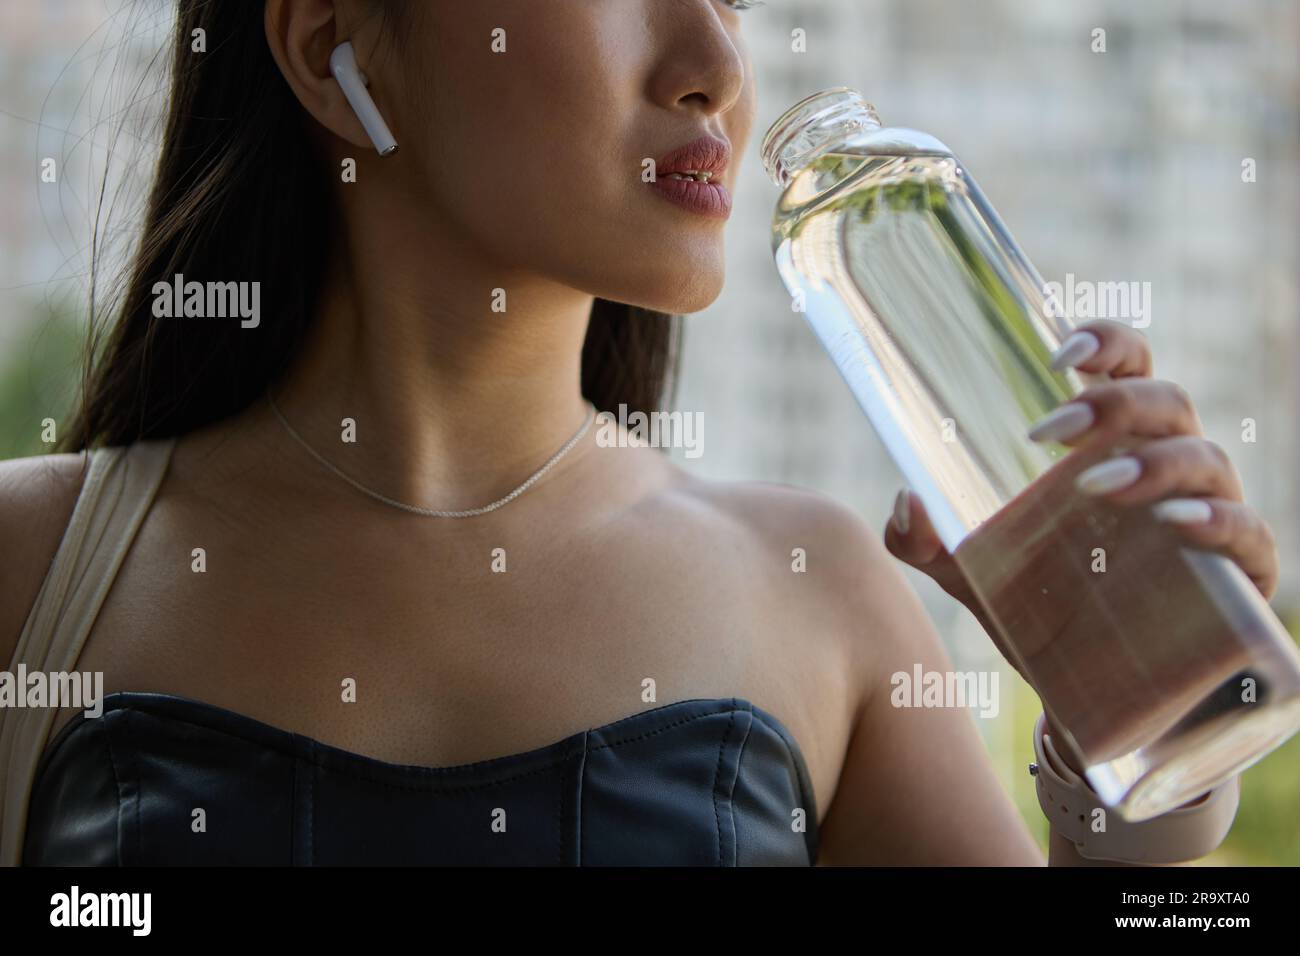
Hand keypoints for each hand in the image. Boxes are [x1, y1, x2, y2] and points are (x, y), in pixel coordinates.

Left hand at [884, 317, 1278, 621]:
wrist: (1087, 697)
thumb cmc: (1038, 609)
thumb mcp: (971, 573)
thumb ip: (926, 540)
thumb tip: (907, 501)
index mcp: (1114, 443)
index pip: (1127, 367)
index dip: (1105, 343)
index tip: (1058, 355)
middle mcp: (1167, 466)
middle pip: (1166, 401)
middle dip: (1110, 404)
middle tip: (1043, 433)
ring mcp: (1209, 516)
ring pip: (1204, 458)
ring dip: (1152, 462)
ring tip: (1094, 486)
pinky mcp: (1238, 574)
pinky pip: (1247, 533)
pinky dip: (1218, 521)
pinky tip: (1177, 524)